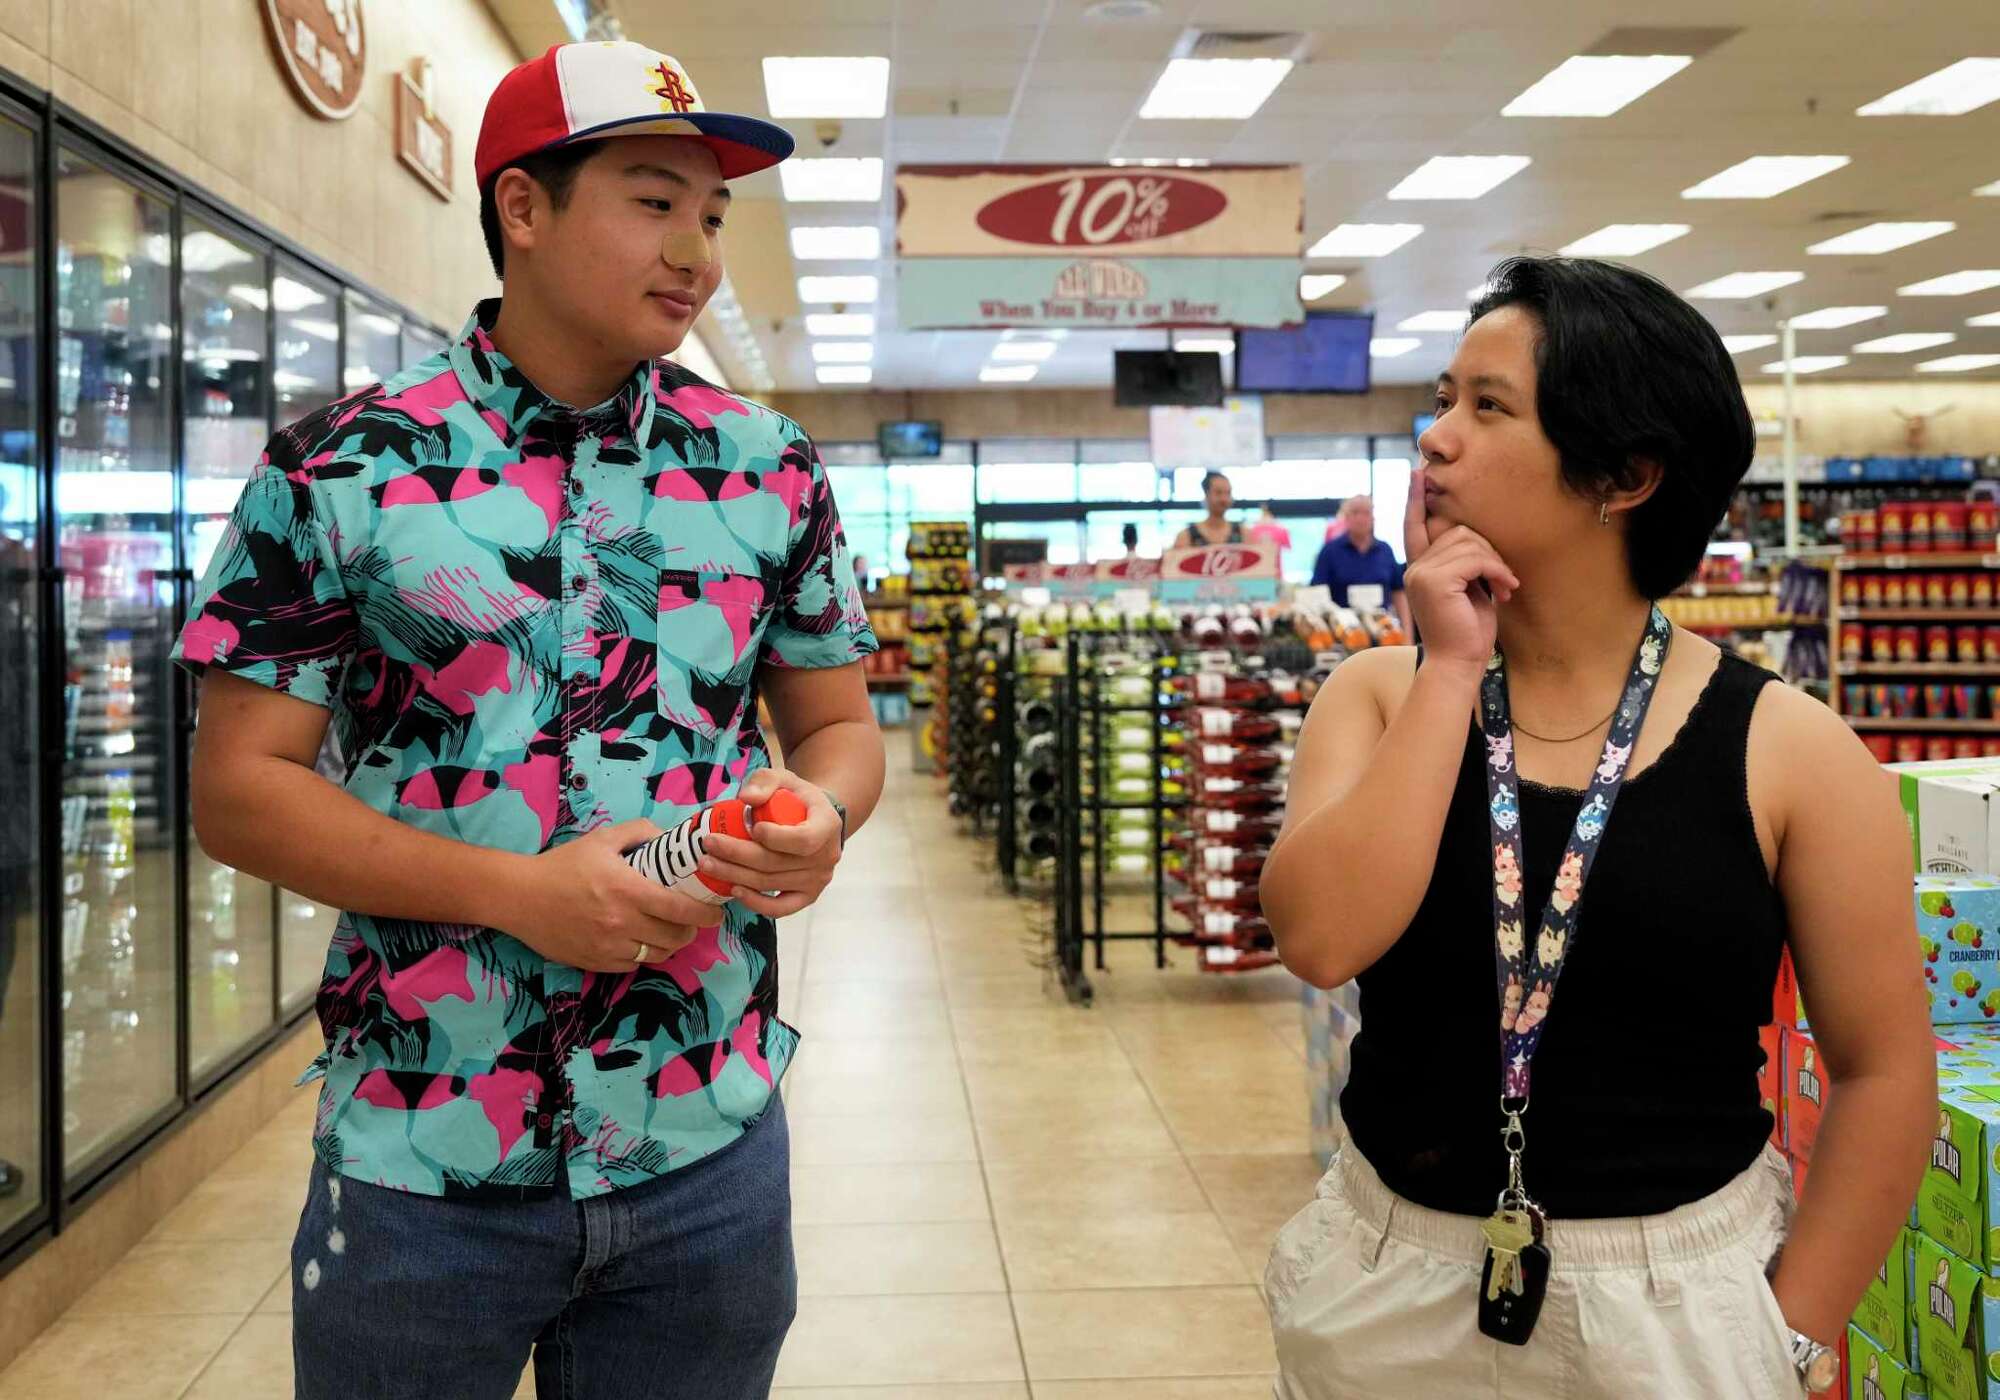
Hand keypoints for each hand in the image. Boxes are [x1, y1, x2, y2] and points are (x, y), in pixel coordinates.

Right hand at [495, 819, 716, 971]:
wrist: (519, 897)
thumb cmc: (562, 865)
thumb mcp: (601, 839)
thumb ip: (639, 832)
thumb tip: (668, 836)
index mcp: (627, 890)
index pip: (680, 910)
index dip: (705, 915)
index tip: (715, 912)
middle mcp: (621, 922)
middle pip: (675, 937)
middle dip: (691, 930)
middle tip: (692, 920)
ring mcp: (608, 946)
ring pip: (657, 955)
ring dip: (670, 945)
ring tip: (669, 931)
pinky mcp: (596, 962)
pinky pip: (633, 964)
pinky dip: (643, 954)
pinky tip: (640, 940)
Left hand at [694, 768, 844, 918]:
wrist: (815, 821)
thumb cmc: (797, 798)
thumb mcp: (784, 779)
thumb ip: (765, 782)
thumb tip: (746, 798)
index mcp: (827, 826)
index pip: (803, 840)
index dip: (776, 838)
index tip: (751, 827)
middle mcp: (826, 858)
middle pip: (777, 864)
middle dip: (737, 855)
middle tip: (709, 844)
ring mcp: (817, 881)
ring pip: (771, 883)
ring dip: (735, 875)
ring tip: (707, 863)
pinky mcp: (807, 897)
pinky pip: (781, 908)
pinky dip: (756, 903)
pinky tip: (733, 890)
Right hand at [1403, 466, 1518, 671]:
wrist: (1458, 664)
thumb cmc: (1467, 631)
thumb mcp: (1466, 590)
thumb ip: (1463, 563)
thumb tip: (1474, 538)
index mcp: (1419, 569)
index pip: (1414, 526)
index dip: (1415, 499)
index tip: (1417, 472)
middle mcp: (1414, 567)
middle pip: (1459, 531)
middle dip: (1489, 552)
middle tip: (1503, 581)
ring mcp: (1421, 573)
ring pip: (1470, 542)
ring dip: (1496, 563)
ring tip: (1504, 588)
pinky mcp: (1434, 580)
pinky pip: (1475, 558)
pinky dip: (1497, 571)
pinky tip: (1503, 591)